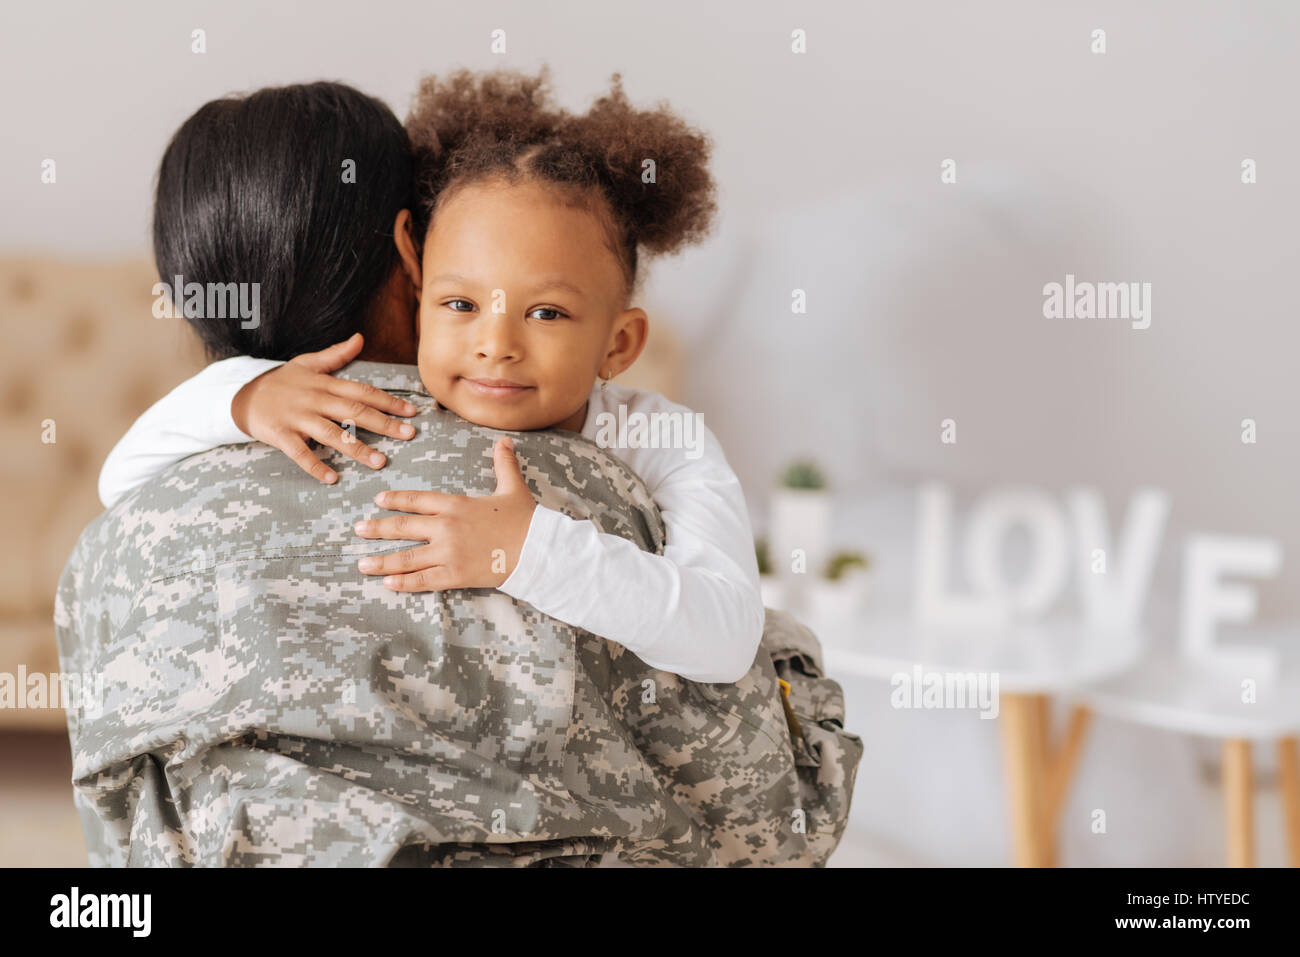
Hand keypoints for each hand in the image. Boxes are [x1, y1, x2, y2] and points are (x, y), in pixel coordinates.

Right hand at [231, 332, 418, 483]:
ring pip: (331, 434)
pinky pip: (300, 453)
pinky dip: (315, 465)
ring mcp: (297, 418)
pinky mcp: (280, 435)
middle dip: (383, 424)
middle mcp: (314, 400)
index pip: (363, 392)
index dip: (389, 401)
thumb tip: (360, 338)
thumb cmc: (281, 381)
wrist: (240, 394)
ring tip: (380, 462)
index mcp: (325, 384)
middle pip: (354, 411)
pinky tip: (332, 478)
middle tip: (409, 435)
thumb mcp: (307, 364)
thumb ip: (336, 355)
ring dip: (356, 448)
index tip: (412, 412)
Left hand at [354, 437, 536, 590]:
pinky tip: (387, 583)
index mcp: (455, 504)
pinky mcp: (455, 575)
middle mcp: (446, 527)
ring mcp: (448, 553)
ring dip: (381, 560)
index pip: (417, 500)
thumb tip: (505, 440)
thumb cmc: (526, 519)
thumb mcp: (513, 487)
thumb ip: (503, 464)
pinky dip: (403, 583)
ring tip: (362, 564)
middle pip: (403, 527)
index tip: (378, 501)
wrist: (538, 549)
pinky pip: (422, 580)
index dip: (395, 500)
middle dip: (377, 528)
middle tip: (358, 530)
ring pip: (407, 557)